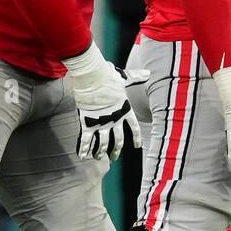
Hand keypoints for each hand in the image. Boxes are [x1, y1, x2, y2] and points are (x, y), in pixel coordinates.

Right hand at [61, 42, 143, 160]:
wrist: (92, 76)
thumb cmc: (108, 76)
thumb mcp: (125, 77)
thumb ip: (136, 77)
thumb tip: (148, 73)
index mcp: (125, 110)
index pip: (134, 128)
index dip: (137, 138)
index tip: (138, 147)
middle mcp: (114, 119)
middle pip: (118, 140)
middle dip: (116, 150)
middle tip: (114, 158)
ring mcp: (101, 122)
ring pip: (102, 143)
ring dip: (100, 152)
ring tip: (97, 158)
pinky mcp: (87, 121)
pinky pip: (86, 139)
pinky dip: (84, 148)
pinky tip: (82, 156)